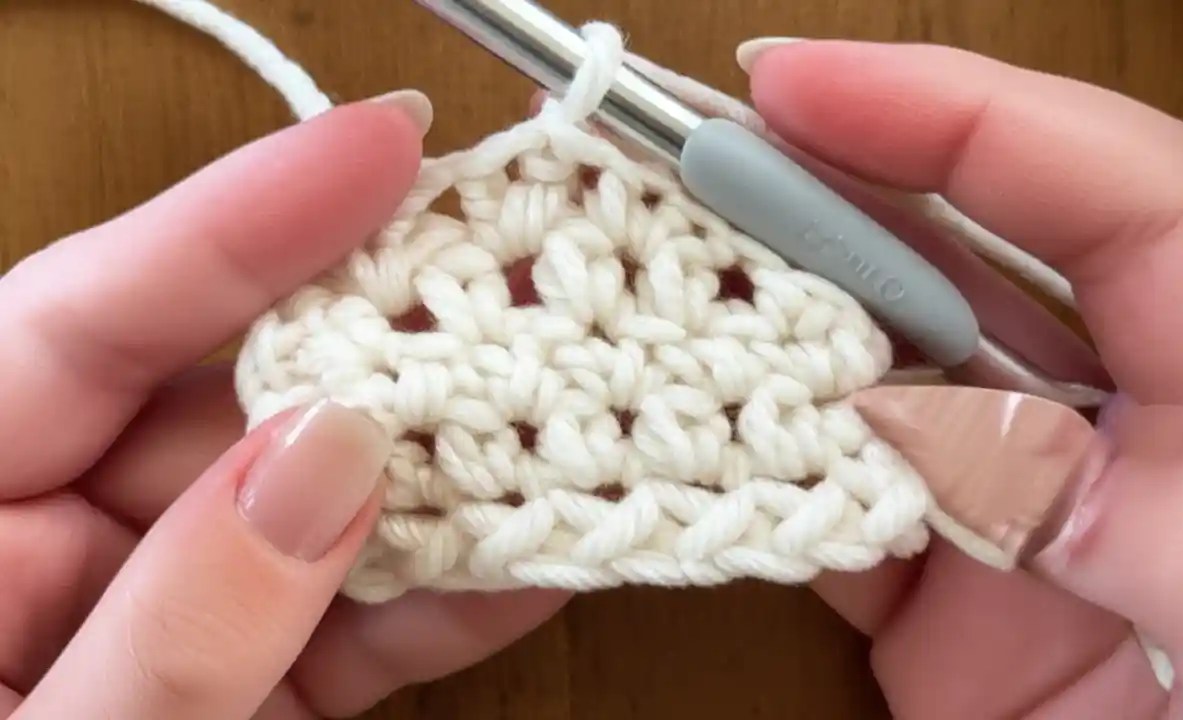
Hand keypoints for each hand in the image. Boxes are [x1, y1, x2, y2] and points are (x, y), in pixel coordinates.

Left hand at [1, 93, 567, 719]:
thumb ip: (179, 621)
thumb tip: (326, 455)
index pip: (89, 320)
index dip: (241, 217)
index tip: (383, 142)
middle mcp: (60, 538)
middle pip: (239, 393)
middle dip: (387, 332)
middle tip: (522, 256)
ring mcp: (169, 610)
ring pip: (322, 502)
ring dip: (447, 462)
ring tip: (571, 388)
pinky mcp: (248, 681)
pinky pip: (354, 619)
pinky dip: (447, 595)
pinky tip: (538, 548)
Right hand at [741, 40, 1182, 716]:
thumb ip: (1164, 534)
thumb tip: (984, 455)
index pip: (1117, 200)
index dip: (960, 116)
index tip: (797, 87)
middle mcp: (1133, 446)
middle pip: (969, 264)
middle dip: (823, 196)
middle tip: (674, 166)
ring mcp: (1029, 530)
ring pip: (880, 380)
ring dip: (768, 327)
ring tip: (649, 278)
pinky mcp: (955, 618)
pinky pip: (840, 511)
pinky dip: (761, 471)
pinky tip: (690, 436)